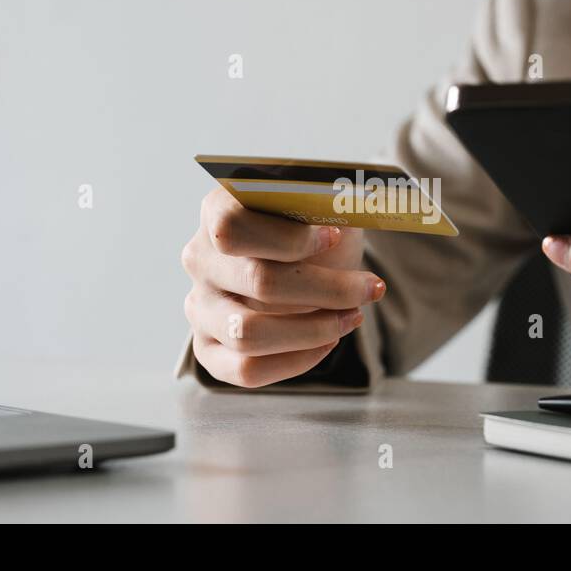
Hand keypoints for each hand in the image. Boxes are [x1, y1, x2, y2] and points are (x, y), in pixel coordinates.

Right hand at [181, 188, 385, 387]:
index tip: (336, 238)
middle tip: (370, 287)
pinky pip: (245, 370)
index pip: (233, 227)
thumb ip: (326, 200)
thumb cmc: (313, 227)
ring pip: (247, 334)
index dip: (288, 237)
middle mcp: (200, 259)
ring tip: (352, 316)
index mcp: (217, 210)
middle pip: (258, 281)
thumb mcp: (322, 202)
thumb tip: (346, 211)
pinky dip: (296, 360)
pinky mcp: (208, 347)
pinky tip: (328, 341)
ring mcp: (199, 306)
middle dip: (326, 288)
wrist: (305, 260)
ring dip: (314, 330)